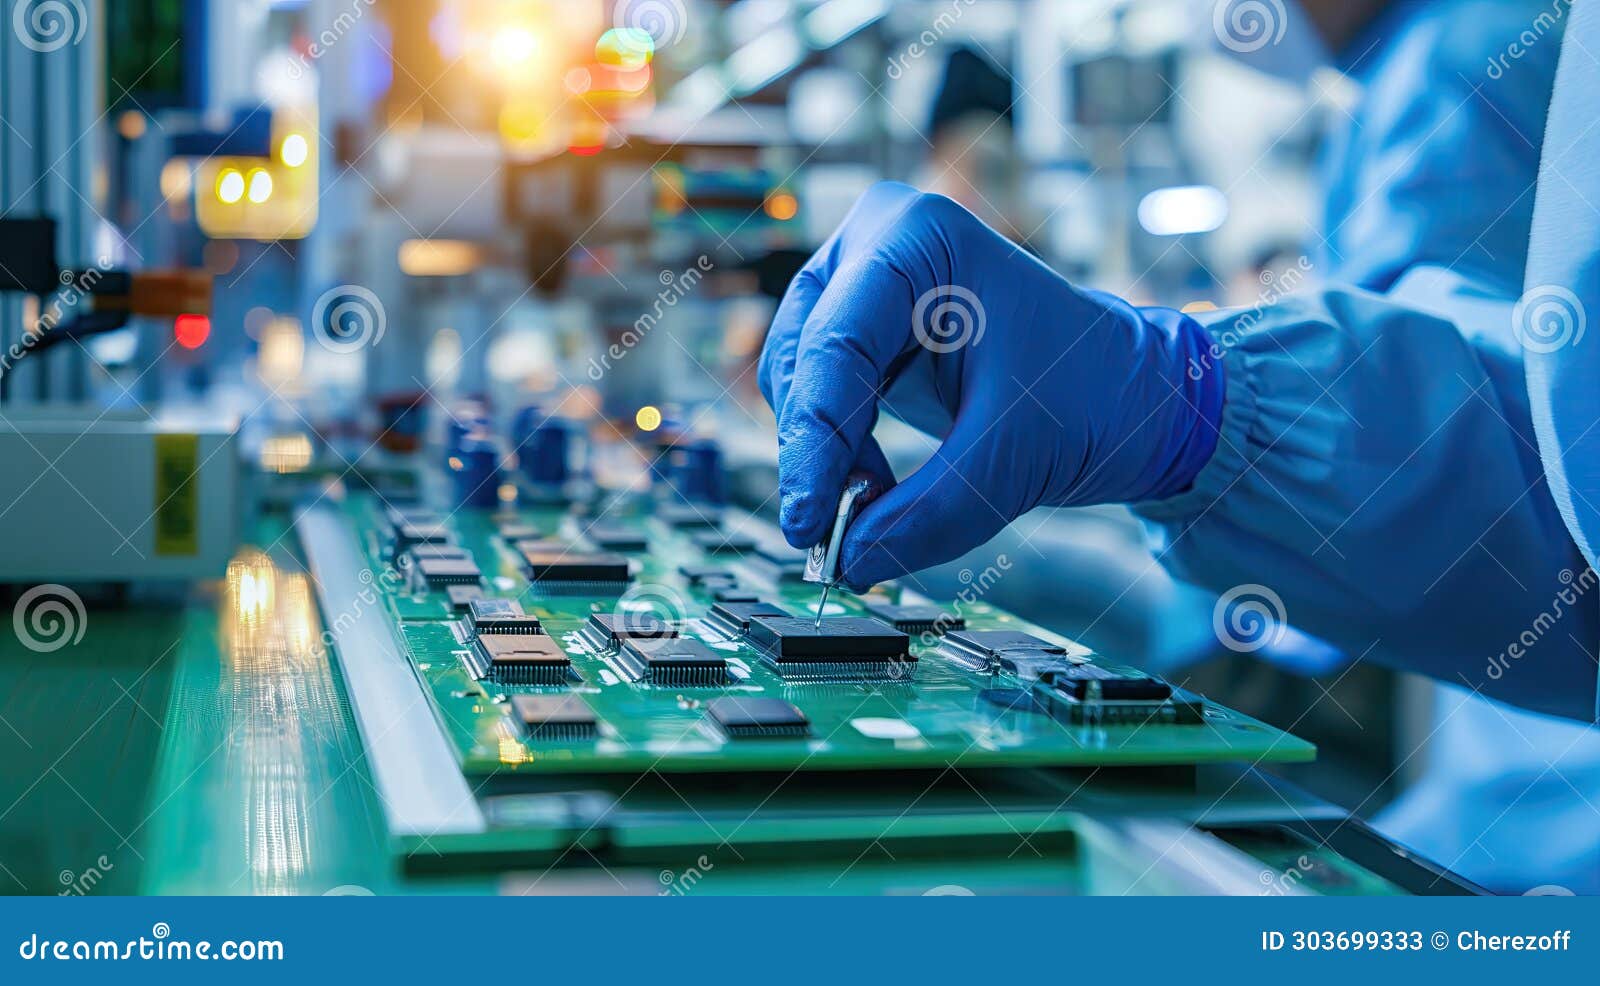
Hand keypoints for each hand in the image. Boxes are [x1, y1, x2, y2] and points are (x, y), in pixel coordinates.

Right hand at [758, 181, 1222, 588]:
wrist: (1133, 396)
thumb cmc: (1095, 393)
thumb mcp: (1013, 461)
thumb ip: (926, 514)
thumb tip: (847, 561)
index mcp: (920, 238)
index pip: (836, 346)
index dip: (814, 442)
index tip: (808, 522)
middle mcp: (880, 243)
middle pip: (805, 358)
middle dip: (817, 450)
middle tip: (831, 533)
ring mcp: (867, 281)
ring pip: (802, 379)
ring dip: (824, 452)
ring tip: (869, 508)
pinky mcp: (868, 328)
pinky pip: (822, 393)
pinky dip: (837, 448)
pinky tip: (873, 490)